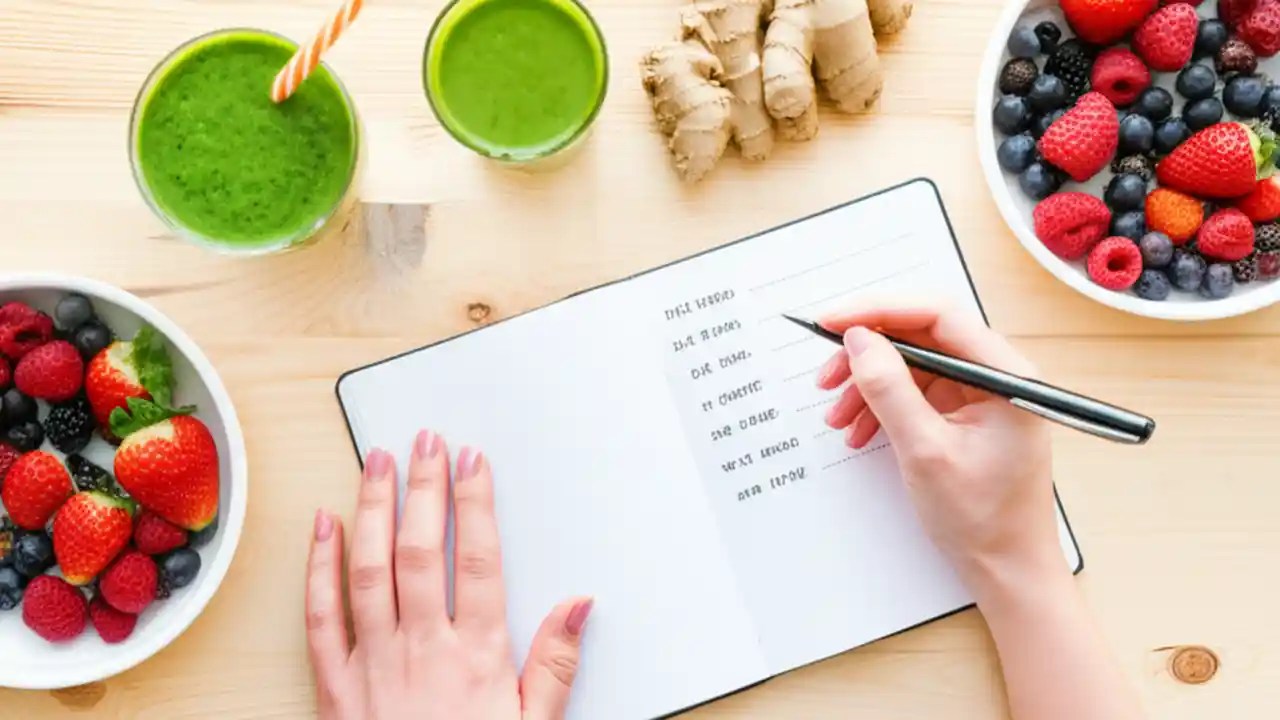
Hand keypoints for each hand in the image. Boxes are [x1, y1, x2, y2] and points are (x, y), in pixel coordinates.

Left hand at [306, 431, 592, 719]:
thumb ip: (557, 663)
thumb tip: (579, 604)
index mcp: (477, 658)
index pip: (478, 561)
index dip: (476, 504)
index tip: (474, 462)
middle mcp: (422, 650)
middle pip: (423, 550)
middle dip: (425, 488)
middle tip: (426, 441)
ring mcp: (373, 664)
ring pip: (370, 568)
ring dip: (373, 509)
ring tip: (376, 462)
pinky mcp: (334, 685)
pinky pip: (320, 615)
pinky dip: (318, 566)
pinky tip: (323, 525)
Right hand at [815, 304, 1067, 599]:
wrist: (1007, 570)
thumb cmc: (985, 520)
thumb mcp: (925, 452)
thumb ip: (890, 390)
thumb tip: (859, 341)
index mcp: (1004, 374)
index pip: (938, 314)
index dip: (879, 310)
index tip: (833, 322)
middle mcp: (996, 375)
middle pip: (921, 335)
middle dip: (868, 354)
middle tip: (826, 373)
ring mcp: (981, 394)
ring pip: (912, 365)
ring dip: (869, 385)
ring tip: (837, 415)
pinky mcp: (966, 413)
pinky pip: (916, 392)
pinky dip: (882, 406)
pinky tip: (860, 430)